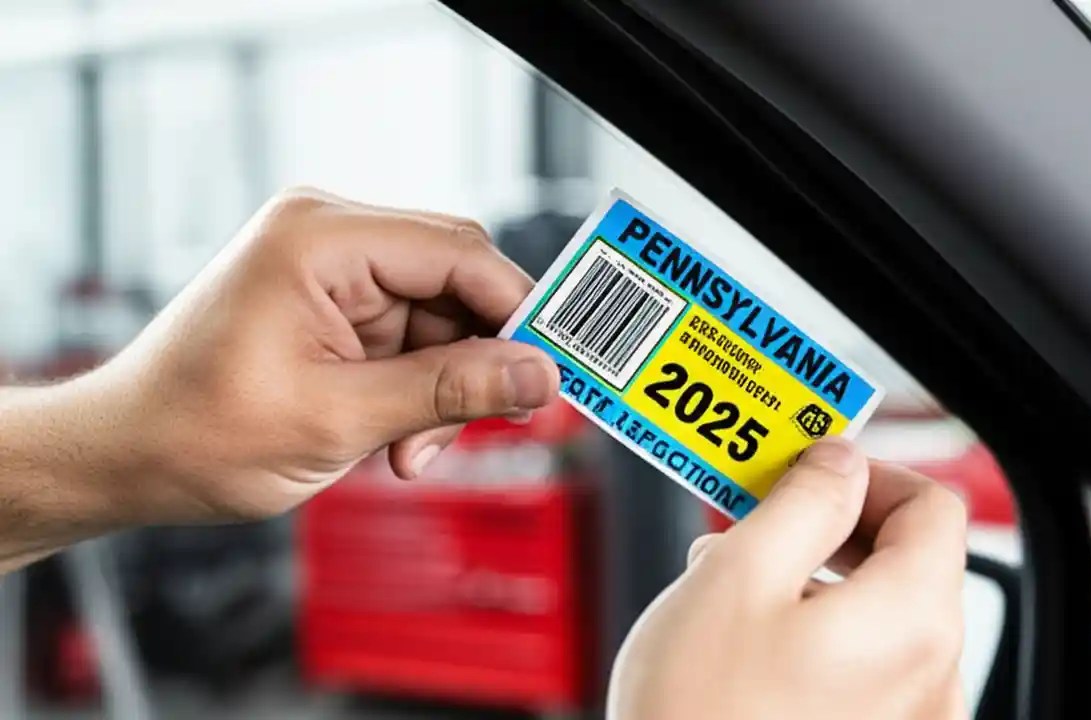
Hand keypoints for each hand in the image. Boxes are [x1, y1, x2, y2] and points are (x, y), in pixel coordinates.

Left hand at [73, 187, 557, 524]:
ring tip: (409, 449)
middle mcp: (329, 237)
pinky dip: (418, 392)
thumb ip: (448, 392)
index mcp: (320, 237)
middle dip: (475, 363)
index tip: (551, 371)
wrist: (126, 457)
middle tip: (476, 426)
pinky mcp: (334, 305)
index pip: (460, 253)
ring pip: (443, 319)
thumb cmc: (193, 431)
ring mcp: (331, 270)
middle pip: (458, 284)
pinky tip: (393, 436)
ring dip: (444, 390)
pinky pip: (412, 339)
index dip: (518, 313)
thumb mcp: (337, 420)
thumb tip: (537, 376)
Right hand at [607, 438, 968, 719]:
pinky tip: (755, 642)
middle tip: (763, 520)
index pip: (934, 507)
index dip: (871, 472)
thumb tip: (840, 460)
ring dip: (822, 579)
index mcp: (910, 623)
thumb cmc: (696, 715)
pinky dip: (823, 636)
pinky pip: (870, 670)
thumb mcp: (740, 575)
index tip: (813, 470)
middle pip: (914, 562)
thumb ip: (805, 501)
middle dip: (837, 527)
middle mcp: (930, 680)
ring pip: (885, 616)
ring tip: (740, 584)